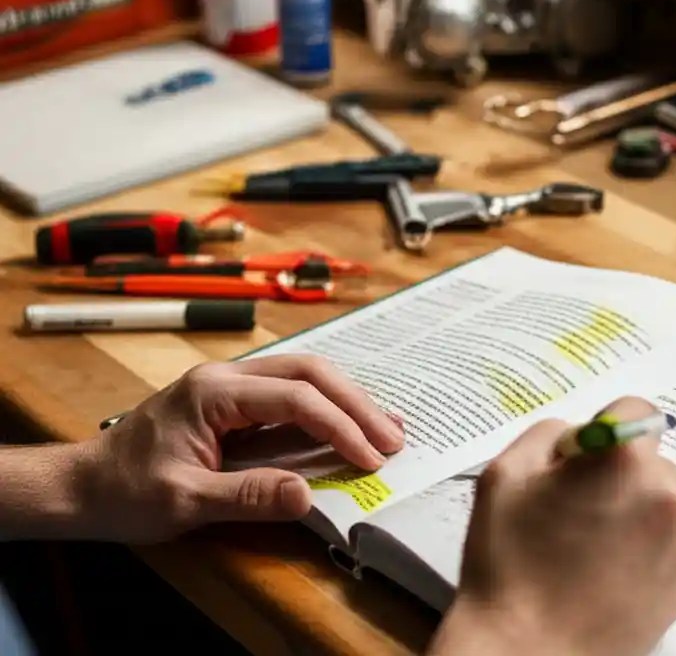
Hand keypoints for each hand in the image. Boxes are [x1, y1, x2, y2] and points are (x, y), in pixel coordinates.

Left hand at [76, 354, 403, 542]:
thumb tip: (307, 496)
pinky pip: (292, 395)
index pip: (295, 397)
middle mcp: (226, 377)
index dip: (340, 425)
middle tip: (394, 439)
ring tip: (387, 429)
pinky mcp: (235, 403)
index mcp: (213, 392)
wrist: (82, 487)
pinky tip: (351, 427)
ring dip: (348, 401)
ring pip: (305, 376)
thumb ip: (245, 497)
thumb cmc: (124, 494)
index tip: (371, 457)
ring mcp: (231, 386)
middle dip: (357, 404)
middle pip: (309, 372)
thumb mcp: (182, 503)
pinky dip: (328, 408)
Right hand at [430, 397, 675, 655]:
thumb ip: (547, 435)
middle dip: (619, 473)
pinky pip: (668, 547)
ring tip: (588, 549)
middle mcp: (667, 495)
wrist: (529, 653)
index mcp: (624, 460)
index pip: (634, 410)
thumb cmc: (510, 563)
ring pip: (661, 505)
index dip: (601, 430)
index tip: (577, 462)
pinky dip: (643, 553)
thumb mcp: (505, 476)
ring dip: (634, 513)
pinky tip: (604, 576)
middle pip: (650, 461)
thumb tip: (578, 437)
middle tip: (575, 509)